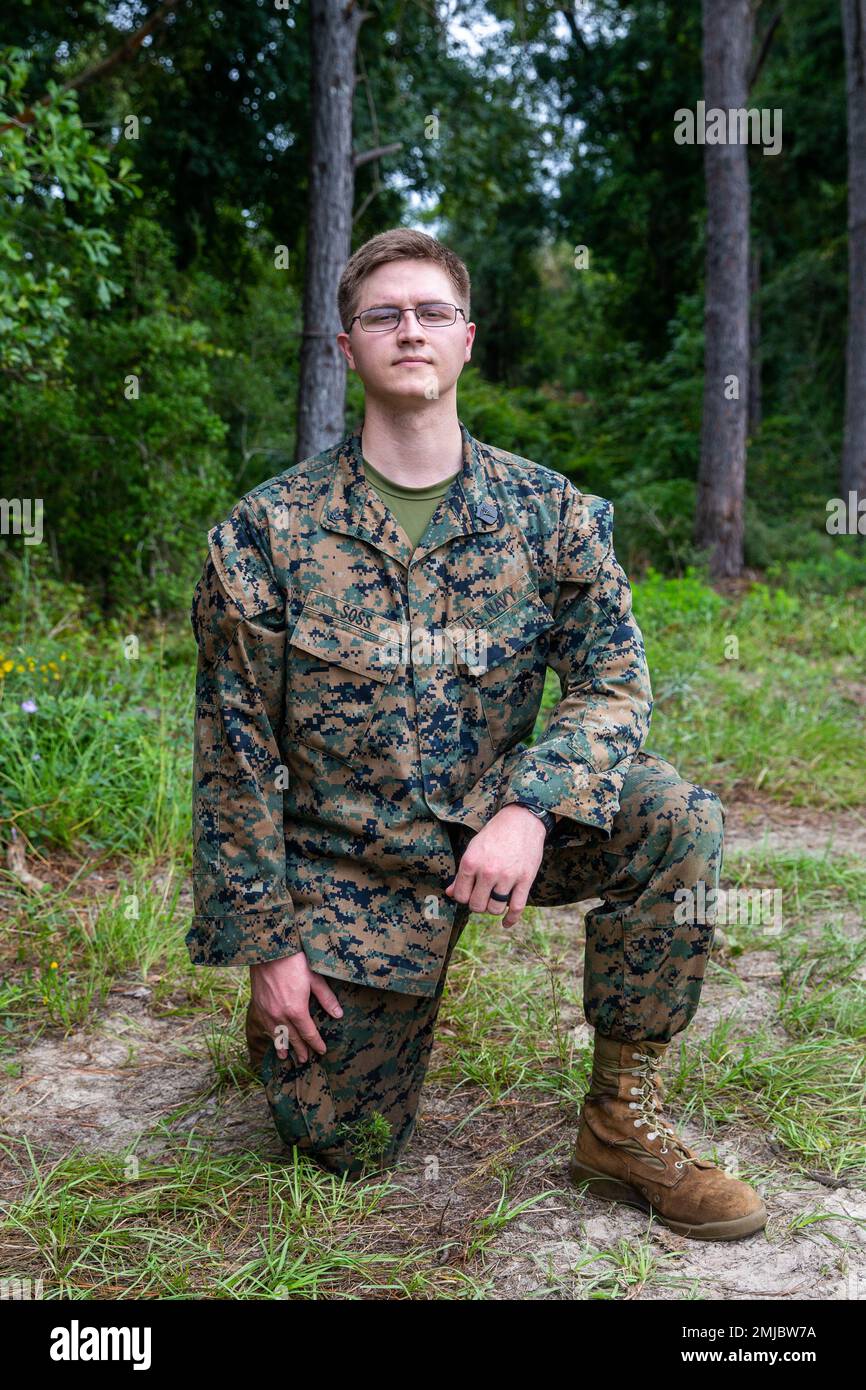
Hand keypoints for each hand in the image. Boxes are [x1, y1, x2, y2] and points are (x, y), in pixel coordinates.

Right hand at [249, 951, 342, 1063]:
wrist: (268, 950)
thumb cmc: (294, 961)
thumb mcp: (315, 978)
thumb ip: (326, 998)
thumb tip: (338, 1014)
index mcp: (296, 1010)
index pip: (308, 1033)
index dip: (316, 1043)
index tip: (322, 1050)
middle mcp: (280, 1015)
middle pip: (293, 1038)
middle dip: (300, 1050)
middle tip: (305, 1060)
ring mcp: (267, 1012)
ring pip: (277, 1035)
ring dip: (283, 1047)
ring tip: (286, 1058)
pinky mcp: (258, 1006)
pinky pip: (265, 1027)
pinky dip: (271, 1036)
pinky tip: (273, 1039)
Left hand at [444, 804, 546, 927]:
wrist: (522, 820)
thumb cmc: (494, 834)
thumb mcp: (473, 849)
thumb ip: (462, 873)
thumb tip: (450, 893)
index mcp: (470, 862)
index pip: (460, 896)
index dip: (464, 897)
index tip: (470, 892)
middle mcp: (488, 871)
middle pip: (477, 906)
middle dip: (478, 904)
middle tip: (482, 896)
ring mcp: (507, 877)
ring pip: (495, 908)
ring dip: (493, 908)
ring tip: (494, 899)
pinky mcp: (525, 880)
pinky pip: (516, 908)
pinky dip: (510, 919)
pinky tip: (506, 923)